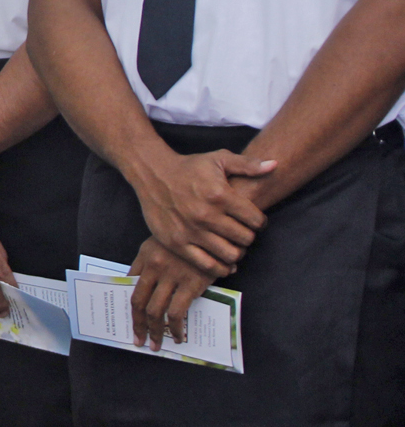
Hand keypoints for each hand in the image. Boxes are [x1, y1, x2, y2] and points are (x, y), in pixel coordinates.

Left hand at [129, 237, 216, 349]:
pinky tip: (176, 336)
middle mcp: (154, 266)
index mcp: (145, 256)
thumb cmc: (187, 240)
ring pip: (155, 310)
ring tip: (155, 344)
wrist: (212, 230)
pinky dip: (174, 328)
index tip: (129, 321)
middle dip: (138, 325)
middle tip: (139, 341)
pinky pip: (177, 312)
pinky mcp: (191, 284)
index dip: (128, 306)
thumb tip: (137, 288)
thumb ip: (149, 264)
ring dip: (154, 331)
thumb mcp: (161, 245)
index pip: (129, 285)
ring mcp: (172, 276)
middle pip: (139, 302)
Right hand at [133, 148, 275, 273]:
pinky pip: (207, 265)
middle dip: (247, 236)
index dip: (259, 221)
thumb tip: (275, 164)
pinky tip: (223, 262)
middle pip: (245, 239)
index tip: (253, 220)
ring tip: (231, 244)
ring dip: (236, 252)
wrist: (152, 173)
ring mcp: (190, 231)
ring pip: (230, 255)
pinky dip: (220, 268)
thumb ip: (248, 164)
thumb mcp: (218, 159)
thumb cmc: (189, 167)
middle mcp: (206, 215)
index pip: (256, 220)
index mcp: (220, 195)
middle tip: (241, 232)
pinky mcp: (176, 243)